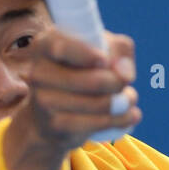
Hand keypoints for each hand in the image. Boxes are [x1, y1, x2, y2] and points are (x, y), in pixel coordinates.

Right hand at [23, 28, 141, 151]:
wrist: (53, 113)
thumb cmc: (83, 70)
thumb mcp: (101, 49)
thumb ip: (119, 50)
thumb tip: (124, 74)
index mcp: (45, 44)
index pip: (62, 47)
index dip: (86, 54)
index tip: (105, 60)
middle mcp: (39, 72)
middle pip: (90, 80)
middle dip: (116, 83)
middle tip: (125, 83)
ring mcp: (44, 101)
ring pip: (97, 103)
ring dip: (123, 102)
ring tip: (129, 99)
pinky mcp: (56, 126)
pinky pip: (97, 124)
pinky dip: (120, 119)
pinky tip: (130, 115)